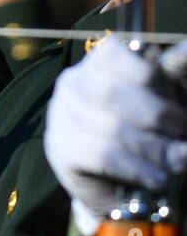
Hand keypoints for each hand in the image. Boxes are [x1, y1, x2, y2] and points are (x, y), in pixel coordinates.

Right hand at [45, 39, 186, 235]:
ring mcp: (60, 118)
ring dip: (154, 149)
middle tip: (182, 133)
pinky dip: (137, 169)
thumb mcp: (165, 98)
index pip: (111, 54)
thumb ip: (174, 73)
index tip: (176, 99)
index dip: (145, 74)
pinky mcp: (60, 150)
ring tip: (177, 161)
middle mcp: (72, 85)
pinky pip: (101, 156)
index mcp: (97, 64)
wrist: (121, 181)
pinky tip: (157, 178)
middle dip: (157, 116)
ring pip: (108, 129)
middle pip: (110, 93)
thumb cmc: (148, 130)